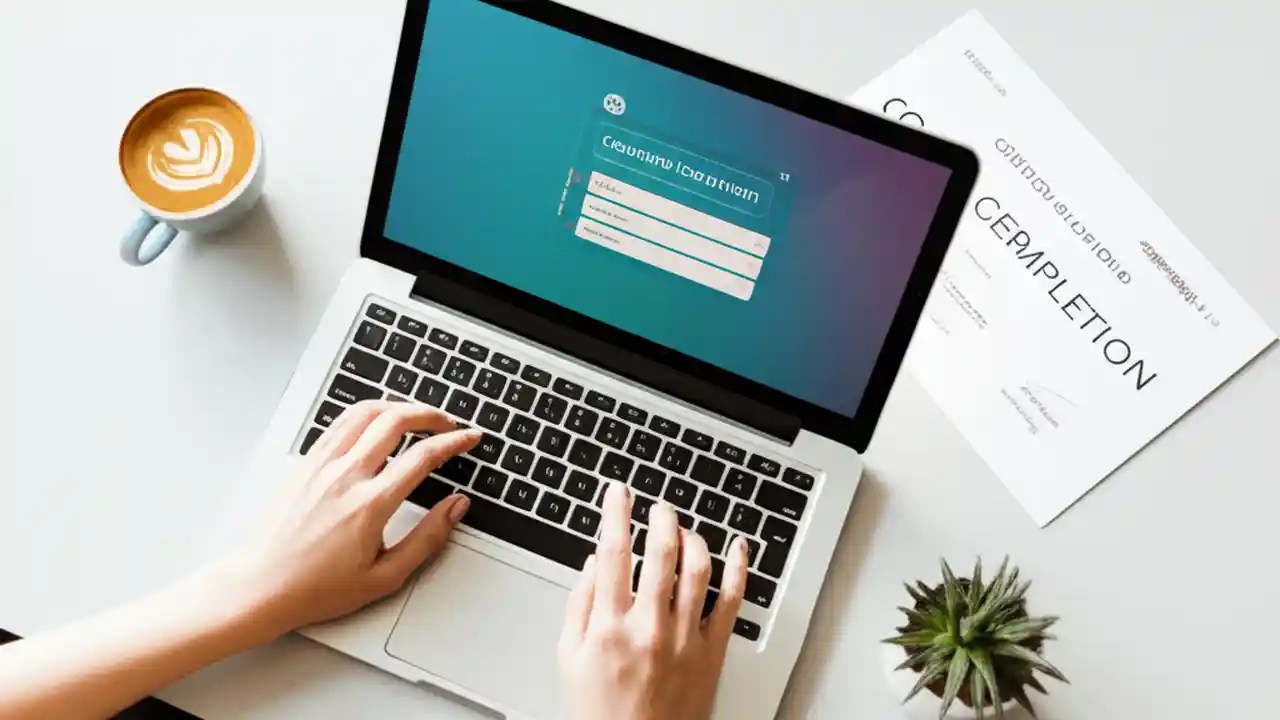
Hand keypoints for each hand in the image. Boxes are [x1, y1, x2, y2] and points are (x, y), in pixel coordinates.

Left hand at [223, 400, 481, 636]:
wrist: (261, 586)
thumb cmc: (317, 588)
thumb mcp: (385, 577)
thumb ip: (427, 538)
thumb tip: (456, 507)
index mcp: (369, 505)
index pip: (422, 456)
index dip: (454, 442)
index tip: (470, 439)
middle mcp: (345, 476)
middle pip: (396, 420)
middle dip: (431, 414)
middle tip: (448, 423)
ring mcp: (321, 465)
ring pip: (366, 412)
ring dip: (398, 406)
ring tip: (417, 415)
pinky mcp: (306, 464)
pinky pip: (340, 423)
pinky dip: (367, 413)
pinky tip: (377, 422)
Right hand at [559, 482, 748, 719]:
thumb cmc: (601, 712)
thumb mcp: (568, 659)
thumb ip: (578, 606)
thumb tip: (592, 564)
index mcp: (609, 626)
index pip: (614, 552)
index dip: (616, 513)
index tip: (619, 492)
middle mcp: (649, 627)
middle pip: (661, 552)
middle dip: (660, 518)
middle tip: (658, 506)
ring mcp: (685, 638)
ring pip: (698, 569)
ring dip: (693, 537)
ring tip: (684, 528)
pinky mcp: (712, 652)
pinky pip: (733, 602)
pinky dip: (739, 568)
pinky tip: (738, 547)